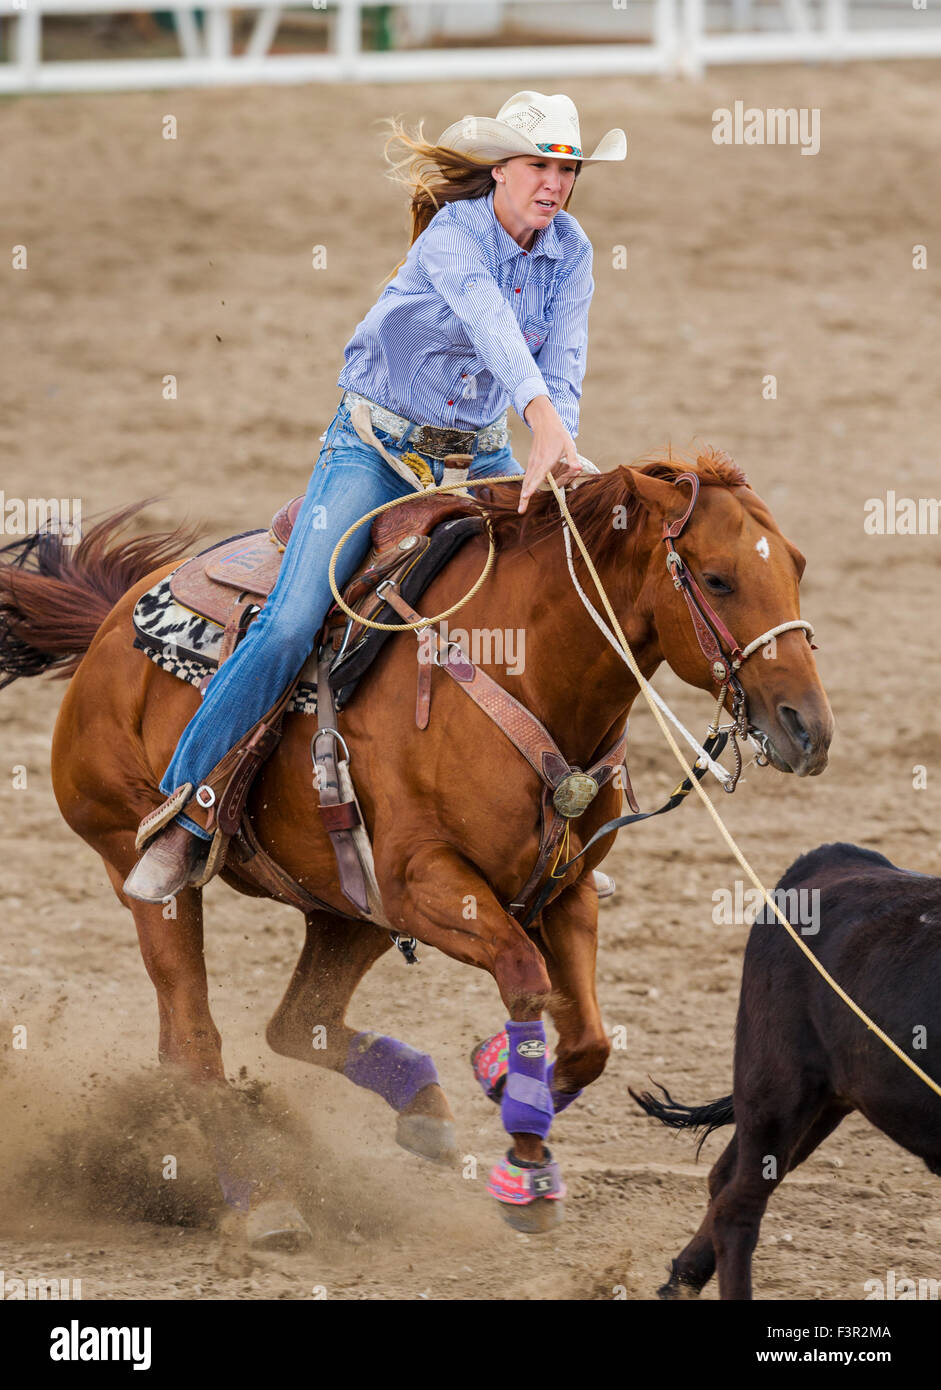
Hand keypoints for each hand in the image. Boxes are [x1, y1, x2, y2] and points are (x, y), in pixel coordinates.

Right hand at [519, 395, 581, 513]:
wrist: (545, 423)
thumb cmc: (559, 434)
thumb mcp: (569, 444)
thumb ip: (572, 458)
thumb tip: (578, 468)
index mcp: (546, 460)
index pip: (538, 476)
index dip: (532, 487)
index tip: (526, 495)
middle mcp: (537, 463)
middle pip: (528, 483)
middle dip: (524, 497)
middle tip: (521, 510)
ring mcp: (532, 463)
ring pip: (526, 481)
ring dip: (523, 494)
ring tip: (521, 507)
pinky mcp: (531, 462)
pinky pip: (527, 477)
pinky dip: (525, 486)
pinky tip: (525, 494)